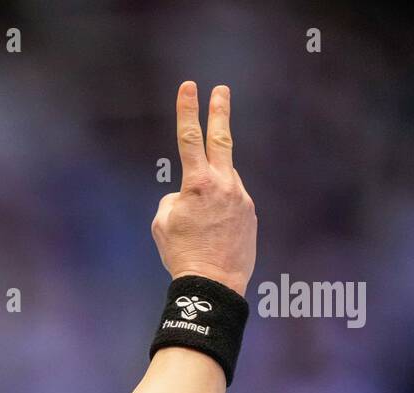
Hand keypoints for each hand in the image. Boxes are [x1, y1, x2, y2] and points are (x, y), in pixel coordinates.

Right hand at [151, 82, 256, 296]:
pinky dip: (220, 211)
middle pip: (221, 139)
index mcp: (198, 184)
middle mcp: (224, 184)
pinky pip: (232, 203)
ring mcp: (241, 197)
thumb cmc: (182, 254)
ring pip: (224, 181)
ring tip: (201, 222)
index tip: (189, 87)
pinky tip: (213, 234)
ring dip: (211, 190)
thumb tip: (187, 194)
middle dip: (219, 112)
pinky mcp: (251, 213)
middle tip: (222, 90)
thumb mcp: (162, 223)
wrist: (213, 283)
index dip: (187, 111)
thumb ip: (173, 198)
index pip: (190, 138)